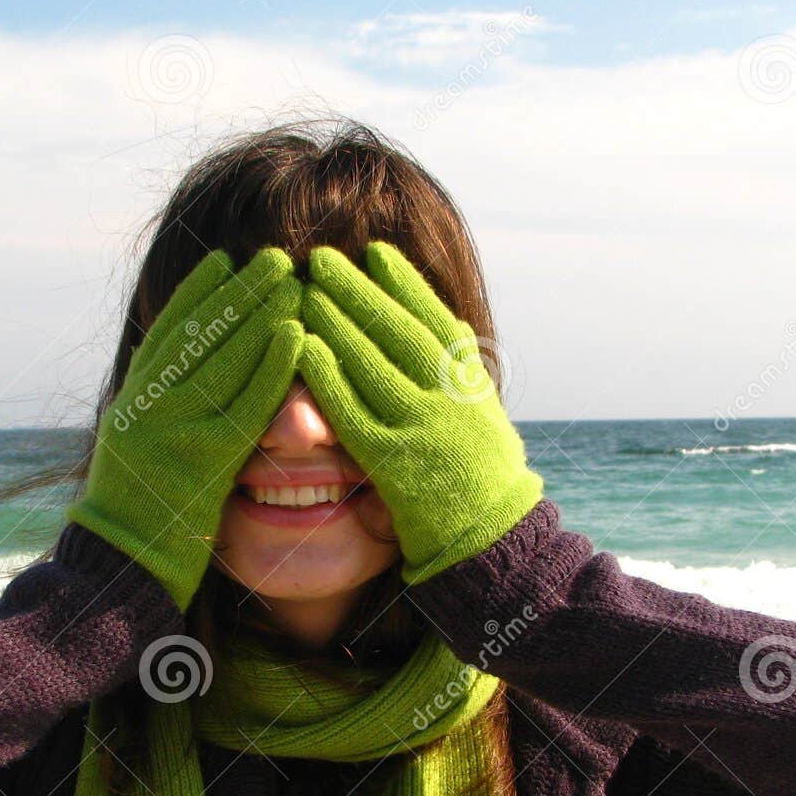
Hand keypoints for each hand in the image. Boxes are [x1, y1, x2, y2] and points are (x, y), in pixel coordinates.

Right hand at [69, 247, 304, 608]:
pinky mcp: (205, 457)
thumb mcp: (133, 457)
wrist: (118, 571)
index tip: (226, 259)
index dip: (198, 293)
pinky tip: (297, 333)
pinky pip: (247, 401)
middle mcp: (149, 406)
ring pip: (224, 355)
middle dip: (241, 290)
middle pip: (199, 333)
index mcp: (131, 403)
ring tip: (294, 276)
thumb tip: (177, 383)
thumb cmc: (134, 524)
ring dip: (262, 310)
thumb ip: (154, 417)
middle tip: (277, 257)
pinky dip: (272, 364)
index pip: (168, 334)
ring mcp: (175, 429)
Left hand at [298, 241, 541, 583]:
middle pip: (398, 331)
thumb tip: (440, 330)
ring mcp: (422, 429)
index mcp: (472, 386)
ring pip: (373, 361)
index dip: (404, 285)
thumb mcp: (482, 420)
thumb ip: (460, 378)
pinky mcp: (394, 462)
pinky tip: (304, 346)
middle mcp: (450, 399)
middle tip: (324, 258)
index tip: (377, 254)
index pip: (435, 321)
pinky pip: (352, 409)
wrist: (492, 542)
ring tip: (308, 287)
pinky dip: (327, 374)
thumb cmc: (483, 483)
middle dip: (359, 290)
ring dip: (337, 319)